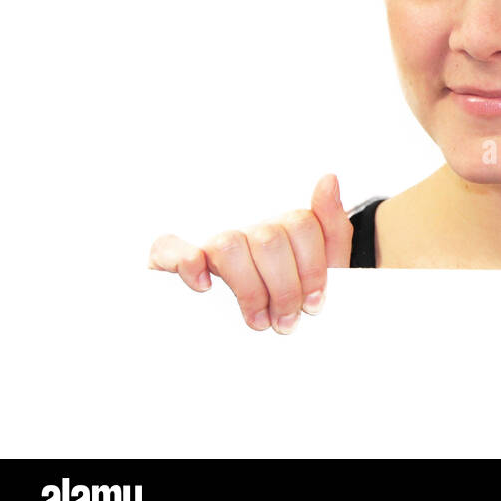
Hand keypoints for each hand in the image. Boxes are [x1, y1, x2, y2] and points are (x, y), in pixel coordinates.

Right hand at [147, 173, 354, 333]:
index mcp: (281, 226)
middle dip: (284, 288)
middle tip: (287, 321)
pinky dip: (186, 264)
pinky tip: (204, 286)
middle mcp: (246, 228)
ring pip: (229, 246)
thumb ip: (331, 224)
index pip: (302, 225)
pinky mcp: (172, 256)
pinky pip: (169, 247)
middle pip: (269, 239)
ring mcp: (210, 239)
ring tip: (258, 321)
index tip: (315, 303)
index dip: (312, 268)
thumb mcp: (322, 262)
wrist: (239, 319)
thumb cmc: (286, 289)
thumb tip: (328, 178)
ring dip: (248, 289)